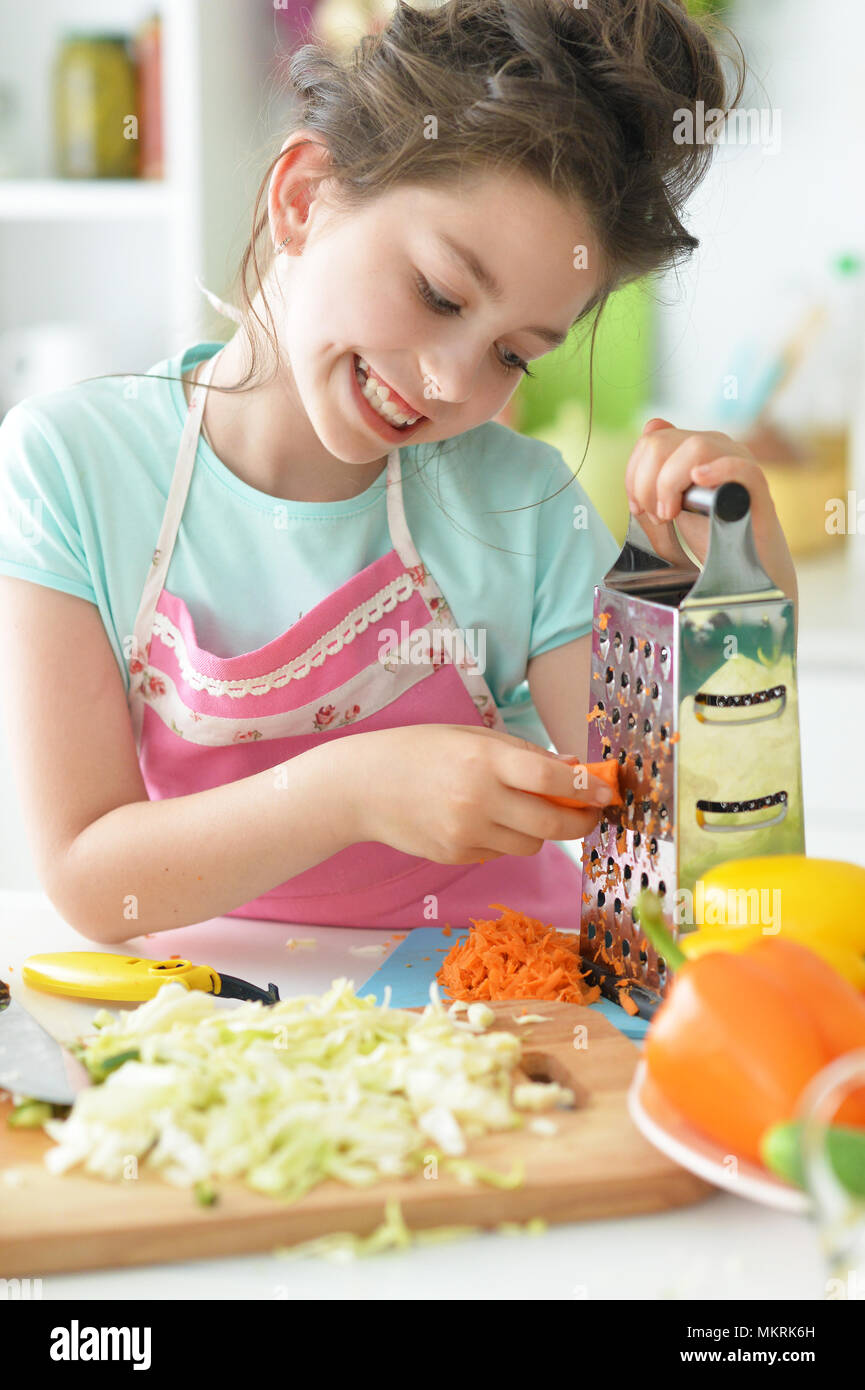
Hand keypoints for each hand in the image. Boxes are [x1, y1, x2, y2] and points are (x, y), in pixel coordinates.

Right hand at [344, 724, 613, 864]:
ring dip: (539, 829)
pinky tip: (480, 820)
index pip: (551, 777)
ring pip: (531, 843)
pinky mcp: (456, 854)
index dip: (587, 789)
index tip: (608, 793)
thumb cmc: (420, 751)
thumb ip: (520, 753)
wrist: (362, 785)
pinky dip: (504, 839)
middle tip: (590, 816)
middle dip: (580, 822)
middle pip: (552, 822)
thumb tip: (572, 770)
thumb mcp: (470, 737)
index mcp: (485, 758)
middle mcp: (478, 798)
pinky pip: (500, 853)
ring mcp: (466, 832)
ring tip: (520, 809)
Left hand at [625, 418, 796, 604]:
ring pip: (696, 448)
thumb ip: (658, 471)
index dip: (634, 475)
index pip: (652, 439)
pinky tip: (700, 481)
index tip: (639, 507)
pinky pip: (740, 466)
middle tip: (658, 517)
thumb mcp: (675, 501)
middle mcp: (718, 447)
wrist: (746, 567)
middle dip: (646, 485)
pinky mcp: (758, 488)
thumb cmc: (714, 535)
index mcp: (696, 448)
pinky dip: (716, 470)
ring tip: (672, 515)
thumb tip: (651, 425)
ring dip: (668, 484)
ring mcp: (740, 462)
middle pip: (664, 442)